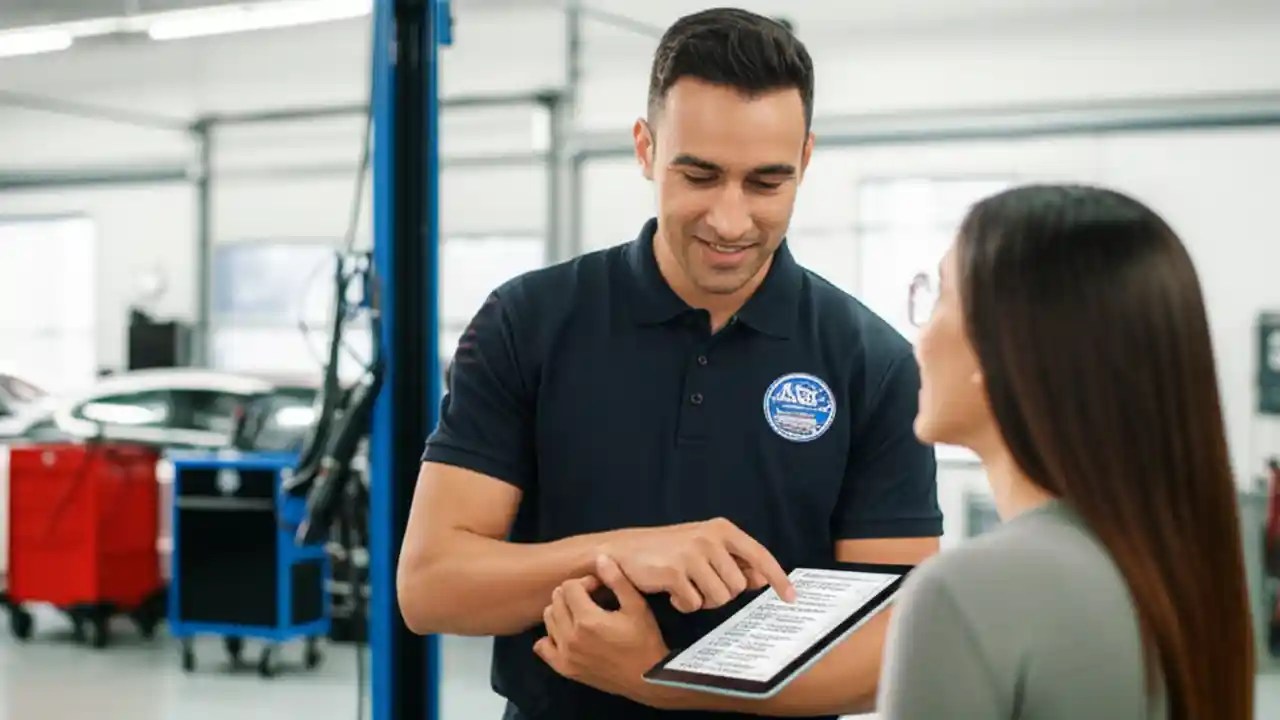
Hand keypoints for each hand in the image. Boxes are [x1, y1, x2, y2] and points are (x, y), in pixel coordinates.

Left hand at [534, 555, 669, 700]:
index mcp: (587, 619)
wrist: (648, 677)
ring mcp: (565, 654)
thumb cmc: (645, 639)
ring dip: (561, 611)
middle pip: (556, 600)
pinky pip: (543, 646)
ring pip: (548, 619)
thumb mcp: (637, 606)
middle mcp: (570, 637)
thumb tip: (600, 558)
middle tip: (591, 599)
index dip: (585, 582)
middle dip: (572, 594)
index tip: (599, 588)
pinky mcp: (564, 668)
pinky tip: (567, 634)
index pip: (569, 587)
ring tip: (581, 614)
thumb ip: (616, 580)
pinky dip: (550, 636)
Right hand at [603, 517, 795, 612]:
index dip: (778, 579)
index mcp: (722, 529)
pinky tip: (671, 591)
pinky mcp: (674, 572)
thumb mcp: (704, 548)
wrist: (623, 550)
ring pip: (719, 598)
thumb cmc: (668, 551)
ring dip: (702, 600)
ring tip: (685, 586)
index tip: (792, 598)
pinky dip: (684, 605)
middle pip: (737, 586)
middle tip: (700, 583)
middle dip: (721, 593)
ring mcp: (691, 554)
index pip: (760, 556)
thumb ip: (733, 561)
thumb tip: (761, 579)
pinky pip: (694, 604)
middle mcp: (710, 538)